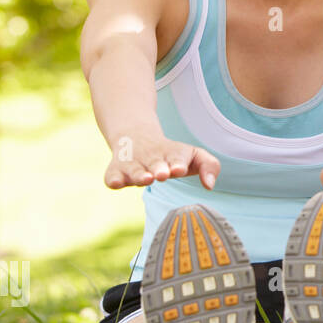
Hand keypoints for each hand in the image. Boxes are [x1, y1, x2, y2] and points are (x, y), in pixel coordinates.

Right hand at [104, 132, 220, 189]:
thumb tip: (210, 185)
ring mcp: (133, 164)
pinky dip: (113, 179)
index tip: (179, 169)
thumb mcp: (194, 156)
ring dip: (139, 175)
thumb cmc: (171, 154)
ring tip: (146, 179)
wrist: (136, 137)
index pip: (177, 158)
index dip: (177, 164)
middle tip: (163, 174)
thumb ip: (209, 166)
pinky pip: (112, 175)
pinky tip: (116, 182)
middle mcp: (152, 158)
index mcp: (173, 154)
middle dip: (159, 168)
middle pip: (155, 164)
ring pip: (135, 170)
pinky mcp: (116, 170)